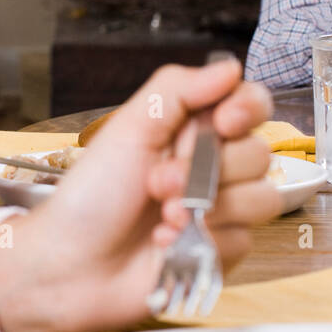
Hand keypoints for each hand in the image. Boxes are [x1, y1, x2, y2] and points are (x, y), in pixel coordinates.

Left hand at [0, 59, 280, 331]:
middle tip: (156, 181)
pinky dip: (200, 240)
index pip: (249, 105)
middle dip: (206, 168)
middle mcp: (210, 167)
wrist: (71, 262)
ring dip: (205, 205)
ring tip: (160, 215)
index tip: (225, 122)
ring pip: (261, 198)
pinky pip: (242, 239)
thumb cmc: (90, 196)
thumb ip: (176, 90)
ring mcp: (218, 211)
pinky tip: (164, 243)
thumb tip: (228, 68)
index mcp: (189, 131)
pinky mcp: (220, 251)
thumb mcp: (128, 130)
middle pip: (258, 153)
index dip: (248, 109)